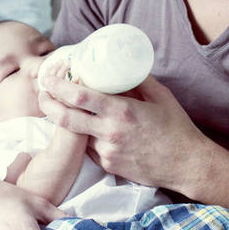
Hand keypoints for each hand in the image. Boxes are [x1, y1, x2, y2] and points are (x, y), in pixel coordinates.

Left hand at [37, 73, 210, 194]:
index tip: (48, 76)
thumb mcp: (160, 96)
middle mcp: (110, 132)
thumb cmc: (176, 127)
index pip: (79, 96)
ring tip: (59, 105)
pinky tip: (85, 126)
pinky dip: (83, 136)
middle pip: (65, 118)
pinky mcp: (109, 166)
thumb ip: (138, 79)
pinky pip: (88, 149)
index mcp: (122, 111)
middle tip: (42, 92)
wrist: (186, 165)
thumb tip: (121, 64)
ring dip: (65, 120)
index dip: (58, 85)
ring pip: (75, 134)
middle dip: (47, 103)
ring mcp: (107, 152)